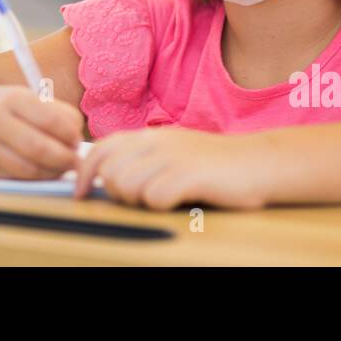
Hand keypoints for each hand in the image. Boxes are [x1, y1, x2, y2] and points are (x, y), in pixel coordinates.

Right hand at [0, 83, 84, 179]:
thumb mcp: (20, 97)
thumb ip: (50, 113)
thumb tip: (75, 137)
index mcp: (11, 98)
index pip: (51, 119)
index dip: (71, 133)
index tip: (77, 138)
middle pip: (41, 147)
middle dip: (65, 157)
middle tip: (75, 160)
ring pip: (29, 167)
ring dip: (53, 171)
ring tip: (62, 166)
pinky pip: (16, 177)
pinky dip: (36, 177)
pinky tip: (44, 171)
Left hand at [74, 126, 274, 208]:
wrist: (260, 161)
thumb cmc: (216, 163)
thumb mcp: (173, 151)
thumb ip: (143, 158)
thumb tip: (108, 177)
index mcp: (149, 135)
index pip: (100, 149)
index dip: (84, 174)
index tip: (81, 193)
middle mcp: (156, 142)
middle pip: (109, 173)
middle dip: (117, 193)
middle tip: (143, 198)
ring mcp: (172, 157)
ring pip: (125, 186)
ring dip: (140, 200)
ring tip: (165, 197)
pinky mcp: (189, 175)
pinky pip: (154, 198)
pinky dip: (163, 205)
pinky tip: (181, 199)